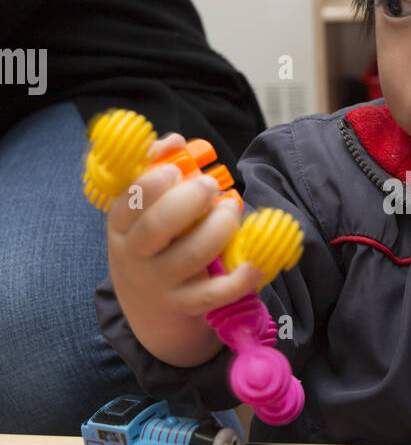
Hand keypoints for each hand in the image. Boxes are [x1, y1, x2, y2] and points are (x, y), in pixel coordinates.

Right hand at [106, 132, 262, 363]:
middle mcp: (135, 257)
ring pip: (189, 257)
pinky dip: (238, 280)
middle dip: (186, 202)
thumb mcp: (140, 209)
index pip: (127, 204)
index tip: (175, 170)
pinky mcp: (187, 304)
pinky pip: (214, 294)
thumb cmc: (150, 238)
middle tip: (210, 184)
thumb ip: (155, 168)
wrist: (146, 299)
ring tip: (231, 209)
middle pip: (156, 228)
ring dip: (216, 229)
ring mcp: (161, 283)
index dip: (150, 185)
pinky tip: (255, 262)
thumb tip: (173, 140)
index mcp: (120, 226)